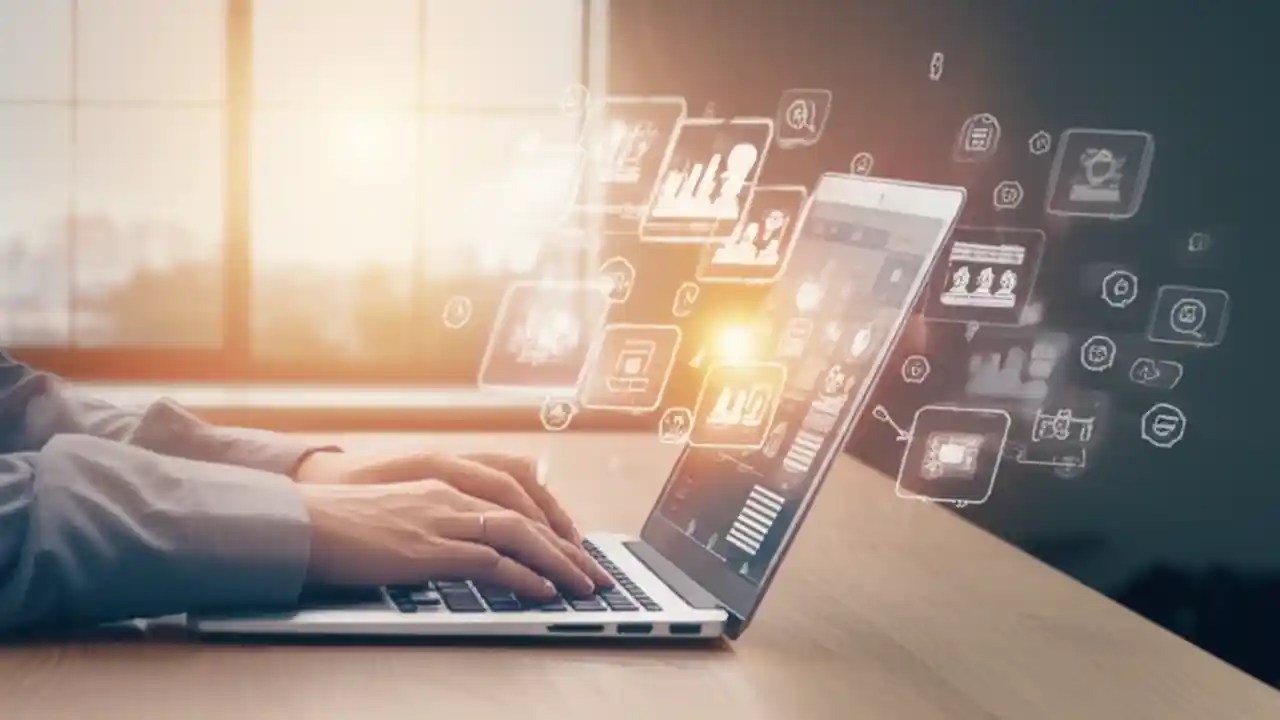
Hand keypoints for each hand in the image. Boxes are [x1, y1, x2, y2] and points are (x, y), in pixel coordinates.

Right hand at [299, 480, 609, 595]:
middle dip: (568, 544)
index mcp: (443, 477)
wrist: (300, 521)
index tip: (573, 541)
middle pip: (528, 511)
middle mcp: (449, 491)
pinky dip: (524, 576)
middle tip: (595, 571)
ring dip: (558, 562)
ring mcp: (441, 518)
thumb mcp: (397, 506)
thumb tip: (461, 541)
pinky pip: (491, 560)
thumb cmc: (340, 520)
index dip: (552, 515)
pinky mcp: (428, 549)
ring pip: (520, 534)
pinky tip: (543, 590)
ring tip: (583, 585)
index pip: (517, 489)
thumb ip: (433, 516)